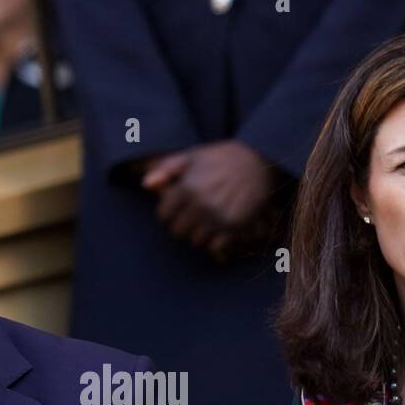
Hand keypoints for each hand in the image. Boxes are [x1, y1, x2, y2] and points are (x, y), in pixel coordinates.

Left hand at [141, 140, 277, 260]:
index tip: (176, 208)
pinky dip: (215, 244)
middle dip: (182, 225)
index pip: (163, 216)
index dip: (168, 212)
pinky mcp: (236, 226)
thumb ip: (166, 170)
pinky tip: (218, 232)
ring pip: (196, 241)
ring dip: (199, 234)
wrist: (258, 160)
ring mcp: (218, 217)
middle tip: (191, 217)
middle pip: (178, 232)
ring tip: (206, 222)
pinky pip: (216, 248)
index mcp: (186, 188)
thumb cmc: (220, 158)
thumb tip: (145, 185)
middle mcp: (201, 205)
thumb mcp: (192, 156)